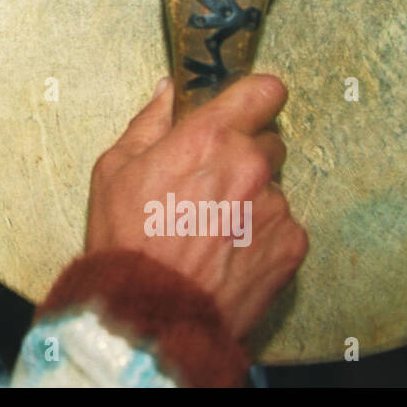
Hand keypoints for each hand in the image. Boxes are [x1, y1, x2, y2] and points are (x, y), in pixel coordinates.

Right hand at [85, 74, 307, 340]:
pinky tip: (228, 255)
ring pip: (273, 189)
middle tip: (210, 186)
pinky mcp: (292, 246)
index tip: (244, 111)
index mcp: (210, 136)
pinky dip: (262, 237)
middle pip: (269, 142)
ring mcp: (276, 207)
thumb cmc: (126, 240)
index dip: (255, 99)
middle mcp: (252, 164)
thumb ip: (148, 124)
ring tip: (213, 232)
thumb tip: (167, 92)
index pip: (264, 90)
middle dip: (245, 157)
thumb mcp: (114, 170)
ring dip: (252, 201)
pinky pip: (283, 228)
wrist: (151, 315)